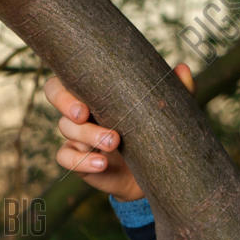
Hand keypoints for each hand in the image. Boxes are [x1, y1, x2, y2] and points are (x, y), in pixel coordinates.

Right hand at [44, 63, 194, 200]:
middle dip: (66, 104)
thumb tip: (183, 68)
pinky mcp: (80, 161)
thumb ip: (175, 90)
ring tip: (113, 142)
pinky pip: (66, 158)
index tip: (85, 98)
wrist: (156, 171)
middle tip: (85, 115)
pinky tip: (101, 163)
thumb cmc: (155, 132)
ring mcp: (78, 136)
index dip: (67, 86)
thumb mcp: (166, 111)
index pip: (68, 78)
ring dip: (88, 135)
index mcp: (97, 92)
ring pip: (67, 129)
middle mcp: (83, 111)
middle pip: (57, 97)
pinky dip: (80, 161)